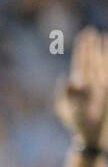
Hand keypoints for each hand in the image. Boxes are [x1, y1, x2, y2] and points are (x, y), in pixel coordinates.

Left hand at [54, 27, 107, 147]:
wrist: (89, 136)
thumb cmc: (75, 124)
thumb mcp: (65, 109)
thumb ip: (64, 94)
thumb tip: (66, 78)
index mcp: (78, 85)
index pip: (80, 62)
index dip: (82, 49)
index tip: (83, 36)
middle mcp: (90, 82)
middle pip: (90, 59)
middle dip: (90, 46)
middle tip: (89, 30)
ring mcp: (101, 85)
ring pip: (101, 63)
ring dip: (102, 50)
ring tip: (103, 36)